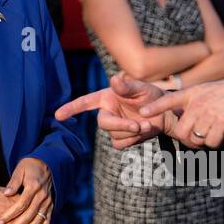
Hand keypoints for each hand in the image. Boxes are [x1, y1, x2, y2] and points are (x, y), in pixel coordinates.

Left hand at [0, 158, 53, 223]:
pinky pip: (46, 222)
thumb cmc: (30, 166)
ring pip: (38, 222)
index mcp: (34, 187)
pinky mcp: (51, 206)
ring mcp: (48, 202)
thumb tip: (6, 194)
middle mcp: (42, 196)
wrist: (47, 163)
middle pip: (28, 217)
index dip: (9, 215)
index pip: (20, 205)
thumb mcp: (20, 169)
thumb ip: (13, 182)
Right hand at [55, 72, 172, 148]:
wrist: (165, 114)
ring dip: (131, 132)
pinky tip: (142, 132)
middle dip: (120, 126)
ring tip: (146, 125)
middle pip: (103, 123)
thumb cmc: (152, 96)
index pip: (85, 102)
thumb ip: (127, 86)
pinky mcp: (121, 139)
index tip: (58, 115)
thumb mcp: (142, 88)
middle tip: (138, 126)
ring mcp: (114, 127)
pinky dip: (133, 140)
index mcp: (106, 97)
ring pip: (114, 135)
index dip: (70, 108)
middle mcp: (107, 112)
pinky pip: (120, 144)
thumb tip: (115, 79)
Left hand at [137, 71, 223, 147]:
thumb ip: (195, 102)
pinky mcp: (221, 124)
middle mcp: (198, 103)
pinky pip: (211, 142)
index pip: (169, 100)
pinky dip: (216, 143)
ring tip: (213, 135)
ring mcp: (209, 113)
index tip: (142, 112)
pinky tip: (223, 136)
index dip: (155, 107)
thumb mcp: (209, 91)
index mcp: (193, 94)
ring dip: (203, 141)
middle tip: (197, 139)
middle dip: (188, 139)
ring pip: (196, 138)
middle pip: (181, 131)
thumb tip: (186, 118)